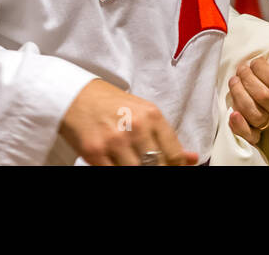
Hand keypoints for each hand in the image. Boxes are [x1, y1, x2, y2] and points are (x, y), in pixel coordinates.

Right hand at [59, 78, 197, 165]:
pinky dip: (118, 171)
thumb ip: (166, 136)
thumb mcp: (143, 112)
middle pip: (158, 166)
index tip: (174, 168)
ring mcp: (114, 141)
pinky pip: (113, 173)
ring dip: (139, 170)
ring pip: (137, 172)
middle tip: (154, 166)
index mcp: (151, 115)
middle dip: (159, 169)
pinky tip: (119, 164)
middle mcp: (136, 127)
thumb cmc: (111, 104)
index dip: (178, 167)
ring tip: (137, 163)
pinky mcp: (95, 153)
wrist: (76, 96)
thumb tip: (192, 158)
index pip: (175, 154)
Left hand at [226, 56, 268, 144]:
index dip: (261, 69)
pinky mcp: (257, 131)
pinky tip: (232, 115)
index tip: (255, 62)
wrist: (267, 81)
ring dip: (239, 94)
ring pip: (254, 113)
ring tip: (234, 81)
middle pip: (263, 96)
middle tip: (242, 69)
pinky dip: (240, 127)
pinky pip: (251, 136)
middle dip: (247, 78)